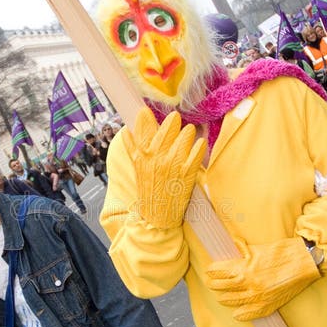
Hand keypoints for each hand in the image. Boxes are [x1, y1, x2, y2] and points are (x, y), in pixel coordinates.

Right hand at [121, 108, 205, 229]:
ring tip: (189, 131)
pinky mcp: (187, 173)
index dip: (145, 119)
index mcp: (143, 157)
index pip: (144, 131)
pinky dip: (199, 145)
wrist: (158, 216)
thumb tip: (125, 130)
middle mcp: (157, 159)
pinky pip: (196, 152)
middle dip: (172, 122)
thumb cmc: (148, 190)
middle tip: (175, 118)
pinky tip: (200, 142)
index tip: (146, 111)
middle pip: (167, 131)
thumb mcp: (137, 168)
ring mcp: (173, 165)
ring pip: (183, 138)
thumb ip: (133, 148)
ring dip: (187, 132)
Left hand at [206, 236, 319, 320]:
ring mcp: (258, 296)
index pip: (219, 272)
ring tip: (221, 296)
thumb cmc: (284, 251)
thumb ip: (244, 251)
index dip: (212, 271)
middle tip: (211, 282)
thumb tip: (233, 246)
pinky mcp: (268, 305)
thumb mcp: (259, 248)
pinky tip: (236, 313)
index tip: (209, 270)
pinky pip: (249, 314)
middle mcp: (249, 283)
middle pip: (221, 287)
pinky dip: (240, 314)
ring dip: (224, 298)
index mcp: (245, 267)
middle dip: (214, 284)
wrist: (306, 262)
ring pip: (232, 301)